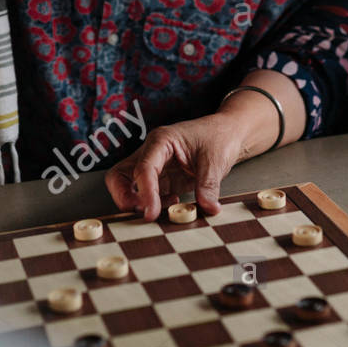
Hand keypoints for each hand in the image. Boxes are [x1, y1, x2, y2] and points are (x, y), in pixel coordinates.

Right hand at [104, 114, 245, 220]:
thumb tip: (208, 208)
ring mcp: (154, 166)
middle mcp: (151, 153)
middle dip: (124, 197)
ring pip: (126, 185)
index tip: (150, 212)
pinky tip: (171, 203)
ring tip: (159, 210)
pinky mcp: (160, 179)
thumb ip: (209, 186)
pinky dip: (151, 203)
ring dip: (136, 202)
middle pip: (119, 175)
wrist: (227, 133)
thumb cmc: (218, 137)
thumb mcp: (216, 161)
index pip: (143, 168)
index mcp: (162, 141)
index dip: (144, 193)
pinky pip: (145, 194)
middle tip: (143, 213)